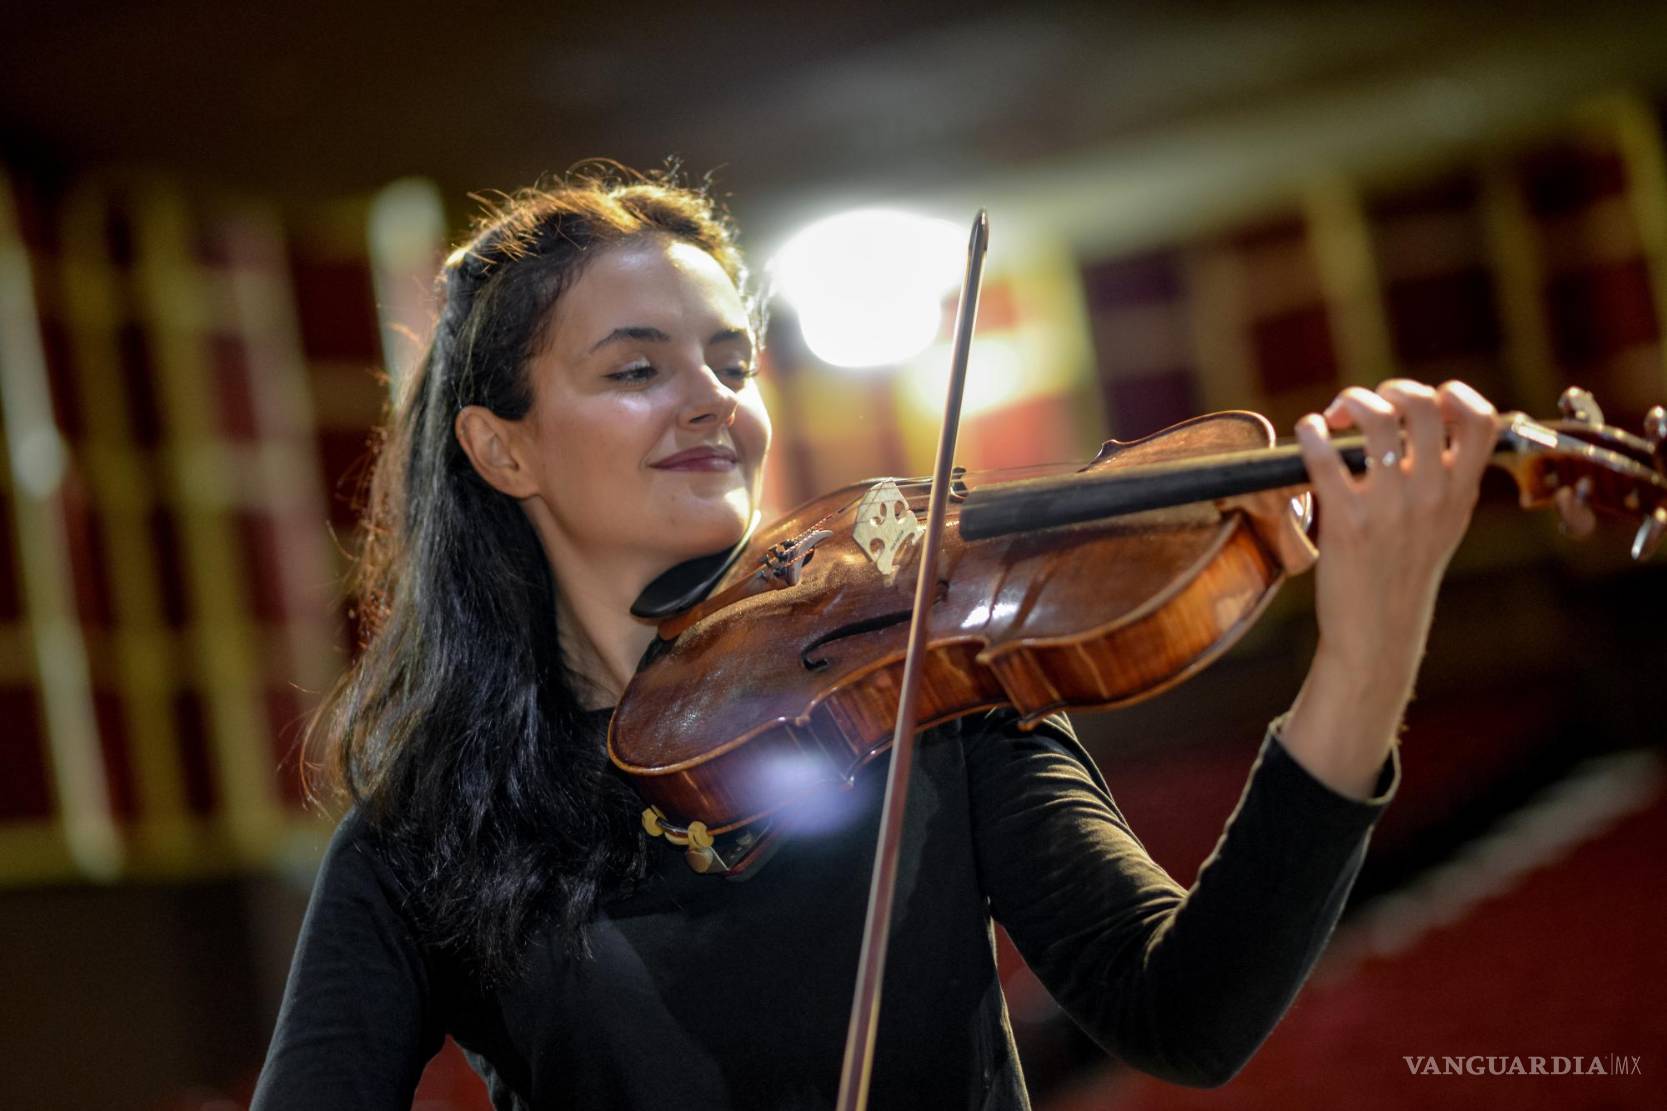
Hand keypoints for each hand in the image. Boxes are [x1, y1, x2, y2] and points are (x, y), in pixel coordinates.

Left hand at [1280, 379, 1496, 796]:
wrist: (1377, 631)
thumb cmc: (1404, 574)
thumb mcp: (1445, 525)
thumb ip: (1450, 478)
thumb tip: (1441, 427)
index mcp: (1459, 492)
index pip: (1481, 420)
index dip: (1455, 394)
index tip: (1429, 398)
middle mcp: (1429, 493)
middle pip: (1424, 405)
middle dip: (1391, 390)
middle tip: (1368, 405)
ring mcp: (1388, 505)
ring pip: (1376, 419)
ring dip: (1350, 403)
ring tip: (1335, 416)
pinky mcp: (1346, 519)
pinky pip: (1325, 453)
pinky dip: (1311, 431)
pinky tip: (1309, 433)